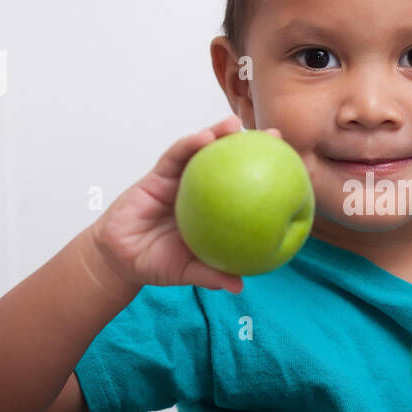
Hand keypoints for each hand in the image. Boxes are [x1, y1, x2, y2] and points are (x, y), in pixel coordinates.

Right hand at [89, 116, 282, 291]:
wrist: (119, 260)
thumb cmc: (157, 264)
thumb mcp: (188, 272)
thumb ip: (211, 275)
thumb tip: (239, 286)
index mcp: (214, 211)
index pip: (244, 189)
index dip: (266, 177)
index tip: (292, 168)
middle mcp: (201, 191)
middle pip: (228, 163)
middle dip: (250, 145)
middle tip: (274, 135)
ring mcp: (180, 180)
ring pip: (202, 151)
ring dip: (218, 133)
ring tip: (235, 125)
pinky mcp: (157, 176)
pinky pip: (175, 156)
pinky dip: (190, 144)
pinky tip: (204, 137)